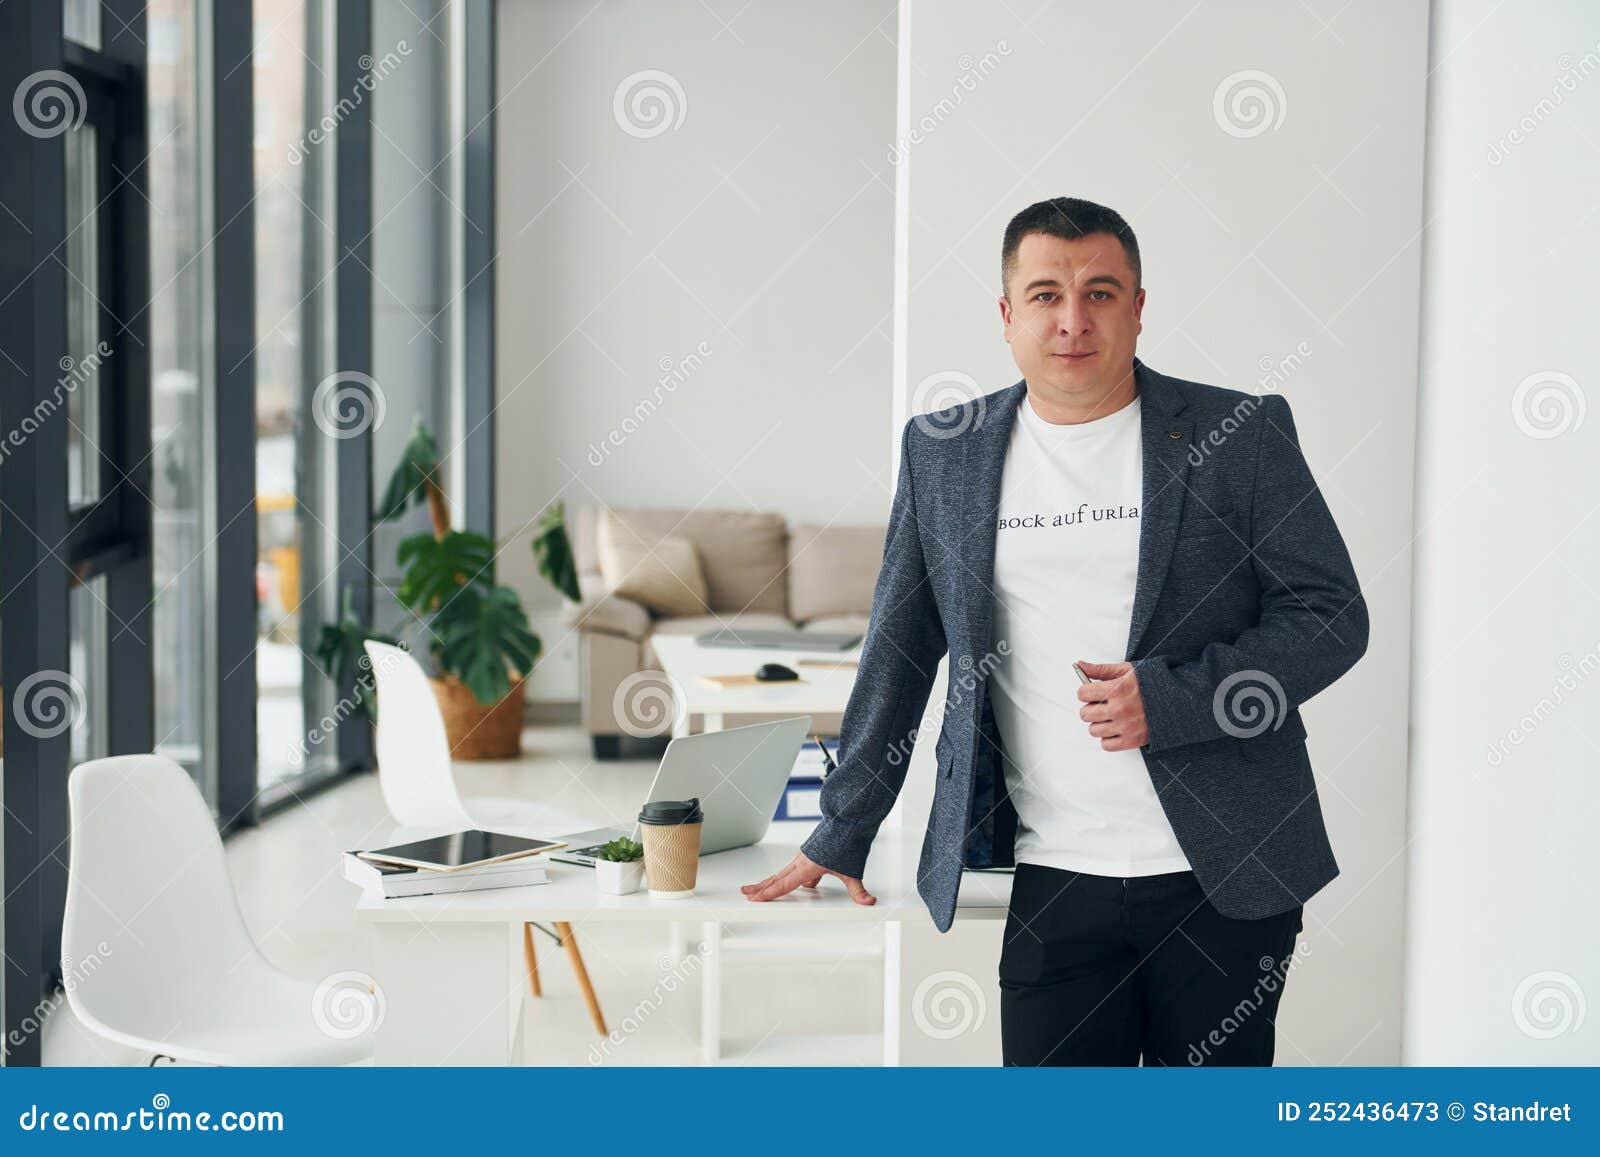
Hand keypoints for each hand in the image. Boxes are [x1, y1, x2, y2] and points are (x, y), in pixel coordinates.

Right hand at [741, 851, 876, 905]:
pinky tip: (802, 886)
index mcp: (808, 867)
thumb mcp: (853, 871)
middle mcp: (802, 862)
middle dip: (761, 887)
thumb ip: (859, 891)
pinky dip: (789, 877)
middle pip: (777, 878)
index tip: (755, 899)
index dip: (768, 893)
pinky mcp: (810, 854)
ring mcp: (804, 857)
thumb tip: (868, 902)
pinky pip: (796, 869)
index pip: (784, 885)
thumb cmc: (847, 840)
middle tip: (747, 893)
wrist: (849, 819)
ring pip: (784, 873)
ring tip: (760, 889)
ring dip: (771, 882)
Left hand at [1076, 660, 1149, 751]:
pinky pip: (1106, 745)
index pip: (1083, 694)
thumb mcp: (1127, 670)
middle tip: (1102, 704)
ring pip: (1094, 730)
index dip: (1086, 692)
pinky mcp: (1132, 740)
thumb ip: (1101, 670)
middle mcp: (1119, 709)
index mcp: (1117, 689)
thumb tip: (1080, 665)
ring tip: (1110, 716)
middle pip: (1085, 714)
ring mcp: (1125, 726)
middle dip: (1091, 708)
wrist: (1179, 700)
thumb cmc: (1153, 684)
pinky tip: (1116, 728)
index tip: (1092, 692)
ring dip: (1098, 724)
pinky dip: (1108, 738)